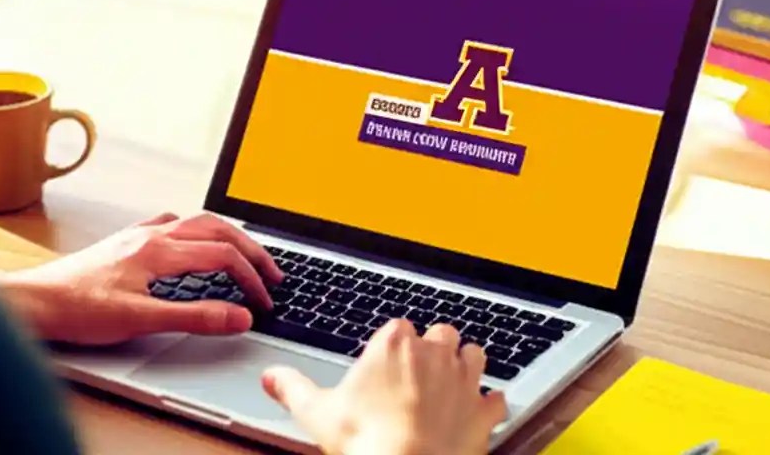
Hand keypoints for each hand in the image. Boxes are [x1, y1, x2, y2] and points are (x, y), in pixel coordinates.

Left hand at [0, 212, 284, 344]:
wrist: (32, 301)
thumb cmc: (76, 310)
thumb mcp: (141, 319)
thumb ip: (195, 317)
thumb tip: (238, 316)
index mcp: (160, 250)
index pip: (223, 256)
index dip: (251, 279)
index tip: (263, 301)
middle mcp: (152, 235)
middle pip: (217, 230)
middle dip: (251, 249)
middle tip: (271, 272)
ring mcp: (137, 235)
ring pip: (196, 222)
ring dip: (226, 236)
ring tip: (243, 253)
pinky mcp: (124, 243)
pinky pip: (171, 225)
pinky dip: (195, 232)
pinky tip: (191, 243)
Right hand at [263, 320, 506, 454]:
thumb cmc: (365, 442)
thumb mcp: (317, 414)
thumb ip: (293, 389)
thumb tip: (272, 377)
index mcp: (394, 344)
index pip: (398, 328)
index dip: (392, 346)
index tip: (384, 365)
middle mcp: (434, 354)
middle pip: (440, 334)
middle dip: (433, 349)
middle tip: (418, 374)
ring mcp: (464, 381)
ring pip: (474, 354)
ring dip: (466, 365)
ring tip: (451, 383)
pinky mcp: (484, 411)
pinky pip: (496, 398)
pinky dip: (490, 405)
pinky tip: (481, 413)